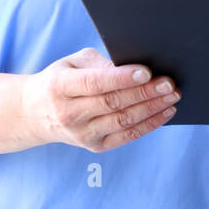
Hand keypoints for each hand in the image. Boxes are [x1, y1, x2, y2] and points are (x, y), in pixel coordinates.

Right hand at [21, 47, 179, 151]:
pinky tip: (164, 112)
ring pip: (122, 121)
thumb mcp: (72, 62)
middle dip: (144, 93)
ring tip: (172, 96)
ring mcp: (81, 134)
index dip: (122, 78)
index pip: (95, 83)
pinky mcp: (94, 146)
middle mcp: (69, 114)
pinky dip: (148, 125)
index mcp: (60, 87)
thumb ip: (99, 63)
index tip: (146, 71)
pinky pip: (126, 136)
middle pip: (113, 103)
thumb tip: (131, 69)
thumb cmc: (61, 80)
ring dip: (151, 109)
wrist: (35, 113)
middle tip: (169, 83)